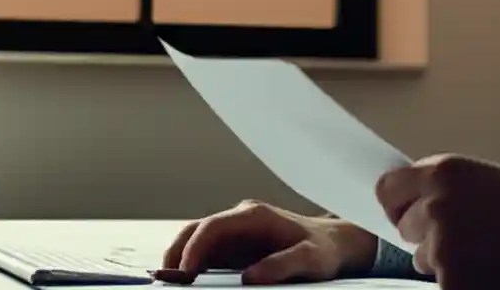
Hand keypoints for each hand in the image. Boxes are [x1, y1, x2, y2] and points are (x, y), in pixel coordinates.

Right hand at [158, 200, 377, 284]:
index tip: (185, 272)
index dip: (195, 247)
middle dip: (178, 252)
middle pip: (197, 230)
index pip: (213, 226)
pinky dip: (191, 266)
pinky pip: (207, 254)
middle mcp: (240, 219)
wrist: (334, 244)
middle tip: (166, 280)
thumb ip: (283, 266)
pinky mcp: (235, 247)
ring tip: (169, 284)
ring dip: (181, 259)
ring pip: (197, 240)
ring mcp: (236, 232)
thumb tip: (249, 277)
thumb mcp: (312, 260)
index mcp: (255, 216)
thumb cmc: (323, 250)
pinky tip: (185, 283)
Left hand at [376, 155, 499, 289]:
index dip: (400, 204)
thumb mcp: (486, 180)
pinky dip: (461, 283)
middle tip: (472, 236)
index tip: (411, 213)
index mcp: (445, 171)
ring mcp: (443, 247)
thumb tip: (405, 200)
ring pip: (422, 259)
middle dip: (428, 234)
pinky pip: (441, 284)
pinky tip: (491, 273)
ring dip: (446, 261)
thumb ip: (443, 186)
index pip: (387, 190)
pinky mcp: (452, 283)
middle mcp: (438, 204)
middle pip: (404, 227)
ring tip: (488, 254)